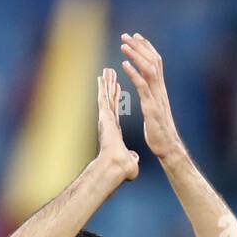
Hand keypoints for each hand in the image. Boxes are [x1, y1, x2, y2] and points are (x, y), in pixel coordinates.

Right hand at [97, 66, 138, 181]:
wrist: (115, 165)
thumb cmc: (121, 166)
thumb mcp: (128, 159)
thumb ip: (130, 157)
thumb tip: (133, 160)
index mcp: (113, 129)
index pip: (115, 109)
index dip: (115, 98)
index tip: (116, 88)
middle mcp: (107, 121)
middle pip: (109, 100)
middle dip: (109, 86)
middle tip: (109, 73)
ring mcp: (105, 118)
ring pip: (106, 96)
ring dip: (106, 83)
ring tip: (106, 71)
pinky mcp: (104, 116)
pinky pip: (104, 97)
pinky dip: (103, 87)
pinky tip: (103, 77)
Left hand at [119, 32, 184, 160]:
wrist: (168, 146)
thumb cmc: (160, 132)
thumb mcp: (154, 110)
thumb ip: (152, 99)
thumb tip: (148, 92)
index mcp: (160, 89)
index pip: (155, 62)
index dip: (146, 48)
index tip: (136, 37)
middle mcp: (160, 89)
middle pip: (152, 61)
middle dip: (139, 46)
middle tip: (127, 35)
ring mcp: (157, 97)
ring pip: (148, 69)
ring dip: (136, 56)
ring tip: (124, 45)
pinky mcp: (151, 106)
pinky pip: (142, 86)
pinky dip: (134, 73)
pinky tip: (124, 65)